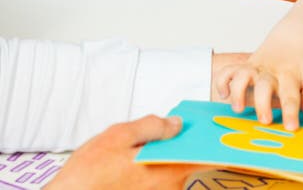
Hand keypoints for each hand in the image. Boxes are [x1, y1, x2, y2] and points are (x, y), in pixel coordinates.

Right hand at [46, 115, 197, 189]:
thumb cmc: (88, 176)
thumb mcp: (119, 136)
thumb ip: (152, 126)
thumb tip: (176, 123)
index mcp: (168, 170)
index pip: (204, 156)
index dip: (208, 141)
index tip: (210, 130)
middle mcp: (169, 188)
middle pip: (185, 161)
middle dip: (175, 146)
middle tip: (155, 136)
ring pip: (169, 172)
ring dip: (159, 160)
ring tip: (129, 156)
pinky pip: (158, 182)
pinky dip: (150, 172)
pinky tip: (127, 167)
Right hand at [214, 33, 302, 130]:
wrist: (294, 36)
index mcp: (290, 75)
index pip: (291, 95)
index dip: (290, 112)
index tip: (291, 128)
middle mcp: (271, 70)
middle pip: (264, 86)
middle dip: (262, 104)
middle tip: (265, 121)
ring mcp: (256, 67)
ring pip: (242, 75)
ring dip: (238, 91)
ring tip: (238, 109)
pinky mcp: (245, 65)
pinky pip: (228, 70)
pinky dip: (222, 81)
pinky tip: (224, 94)